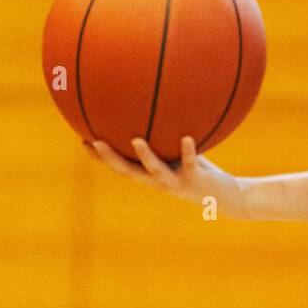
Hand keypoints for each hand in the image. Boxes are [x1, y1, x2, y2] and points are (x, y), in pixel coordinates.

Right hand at [84, 134, 244, 215]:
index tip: (83, 140)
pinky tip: (187, 137)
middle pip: (128, 171)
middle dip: (110, 158)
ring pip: (155, 171)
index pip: (120, 166)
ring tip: (136, 140)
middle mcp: (159, 181)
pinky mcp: (195, 180)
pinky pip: (190, 163)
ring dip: (144, 156)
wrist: (224, 197)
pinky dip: (188, 150)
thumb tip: (156, 111)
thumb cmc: (199, 172)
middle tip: (94, 141)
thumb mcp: (179, 154)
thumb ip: (167, 139)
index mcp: (151, 175)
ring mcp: (176, 182)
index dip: (100, 157)